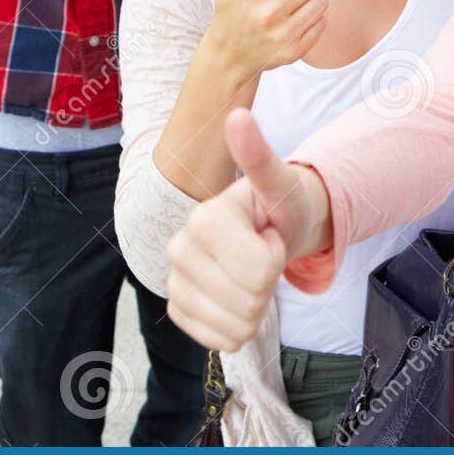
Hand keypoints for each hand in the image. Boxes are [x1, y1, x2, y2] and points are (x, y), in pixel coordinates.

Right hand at [166, 109, 303, 351]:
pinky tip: (237, 297)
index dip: (277, 256)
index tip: (269, 234)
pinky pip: (219, 339)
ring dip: (256, 306)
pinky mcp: (178, 307)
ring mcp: (174, 281)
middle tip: (263, 254)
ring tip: (252, 273)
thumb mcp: (279, 181)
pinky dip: (239, 326)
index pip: (260, 270)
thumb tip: (238, 115)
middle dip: (269, 283)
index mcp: (203, 218)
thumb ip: (258, 155)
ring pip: (235, 326)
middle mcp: (178, 248)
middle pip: (248, 301)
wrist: (269, 229)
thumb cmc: (279, 205)